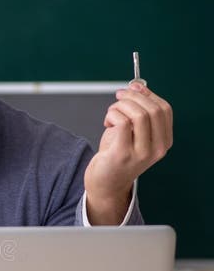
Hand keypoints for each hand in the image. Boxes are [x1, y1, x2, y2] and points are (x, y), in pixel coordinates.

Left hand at [84, 81, 172, 224]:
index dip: (148, 94)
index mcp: (164, 141)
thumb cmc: (118, 154)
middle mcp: (157, 148)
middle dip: (133, 97)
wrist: (106, 183)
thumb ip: (138, 112)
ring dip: (121, 106)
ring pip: (138, 114)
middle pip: (152, 110)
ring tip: (112, 113)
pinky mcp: (122, 153)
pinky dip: (112, 115)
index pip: (164, 109)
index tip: (134, 88)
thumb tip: (137, 87)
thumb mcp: (134, 133)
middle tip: (119, 97)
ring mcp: (141, 153)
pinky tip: (107, 122)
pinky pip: (122, 122)